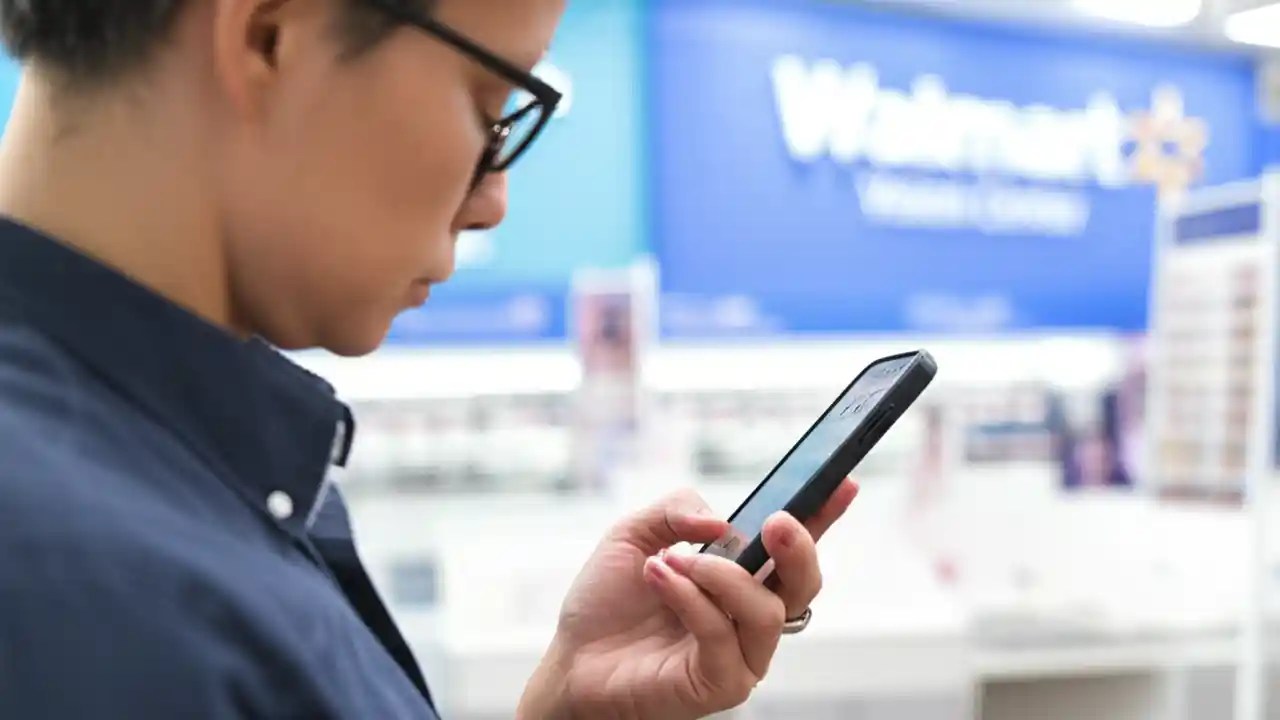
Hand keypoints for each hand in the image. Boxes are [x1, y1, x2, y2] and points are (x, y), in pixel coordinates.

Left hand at [518, 479, 858, 719]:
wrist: (572, 659)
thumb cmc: (607, 601)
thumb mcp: (634, 533)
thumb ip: (677, 511)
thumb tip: (722, 521)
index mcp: (740, 576)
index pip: (793, 546)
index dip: (824, 514)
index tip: (843, 482)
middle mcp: (749, 615)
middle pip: (805, 584)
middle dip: (799, 547)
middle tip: (774, 524)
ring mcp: (741, 654)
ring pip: (766, 611)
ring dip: (719, 575)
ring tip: (672, 562)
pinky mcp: (720, 685)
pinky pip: (721, 636)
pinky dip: (691, 600)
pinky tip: (660, 580)